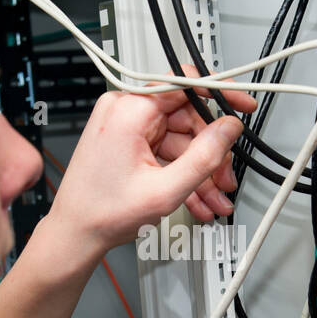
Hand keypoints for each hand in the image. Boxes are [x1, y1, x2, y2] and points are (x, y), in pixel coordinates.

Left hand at [46, 66, 255, 257]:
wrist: (75, 234)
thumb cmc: (102, 213)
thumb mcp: (165, 190)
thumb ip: (205, 156)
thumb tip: (230, 128)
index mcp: (129, 110)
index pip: (186, 83)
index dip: (220, 93)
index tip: (242, 105)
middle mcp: (124, 110)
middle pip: (187, 118)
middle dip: (210, 153)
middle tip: (225, 178)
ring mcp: (124, 126)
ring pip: (179, 139)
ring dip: (200, 170)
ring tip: (213, 198)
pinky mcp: (126, 141)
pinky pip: (165, 149)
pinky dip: (181, 172)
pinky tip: (196, 196)